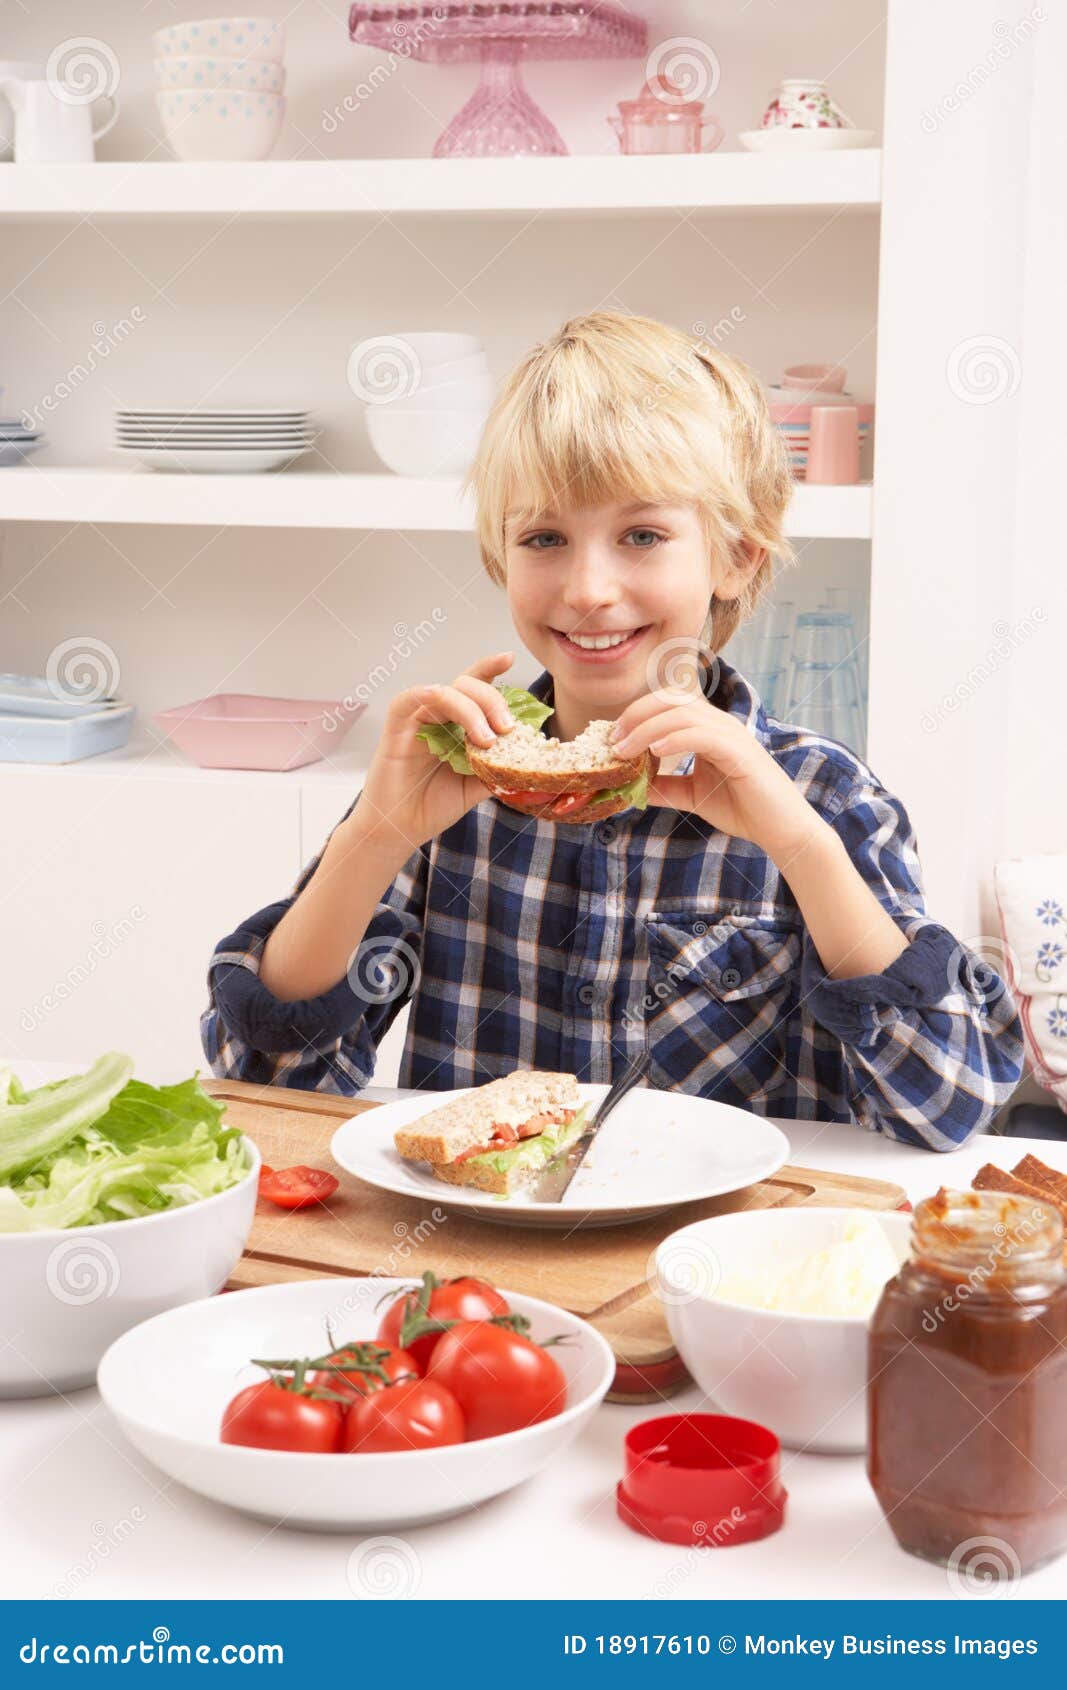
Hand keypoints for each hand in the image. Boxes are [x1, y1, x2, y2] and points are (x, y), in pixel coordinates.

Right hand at [348, 652, 516, 858]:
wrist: (401, 829)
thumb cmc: (433, 805)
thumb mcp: (476, 785)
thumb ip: (498, 767)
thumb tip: (529, 760)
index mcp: (456, 723)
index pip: (474, 687)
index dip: (490, 669)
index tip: (509, 658)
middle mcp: (437, 715)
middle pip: (467, 685)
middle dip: (493, 701)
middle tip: (508, 728)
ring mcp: (416, 717)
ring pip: (447, 691)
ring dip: (472, 709)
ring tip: (487, 739)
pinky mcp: (397, 725)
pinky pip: (412, 698)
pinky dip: (433, 697)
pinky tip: (451, 712)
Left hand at [611, 688, 823, 862]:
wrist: (779, 828)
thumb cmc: (741, 808)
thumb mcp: (691, 794)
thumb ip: (663, 786)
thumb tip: (628, 786)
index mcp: (708, 728)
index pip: (667, 704)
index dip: (636, 714)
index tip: (612, 738)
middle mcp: (719, 723)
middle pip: (670, 700)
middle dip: (636, 715)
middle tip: (612, 740)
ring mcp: (731, 734)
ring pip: (682, 714)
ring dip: (647, 728)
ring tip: (624, 749)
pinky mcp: (739, 751)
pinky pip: (702, 734)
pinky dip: (675, 738)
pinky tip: (655, 751)